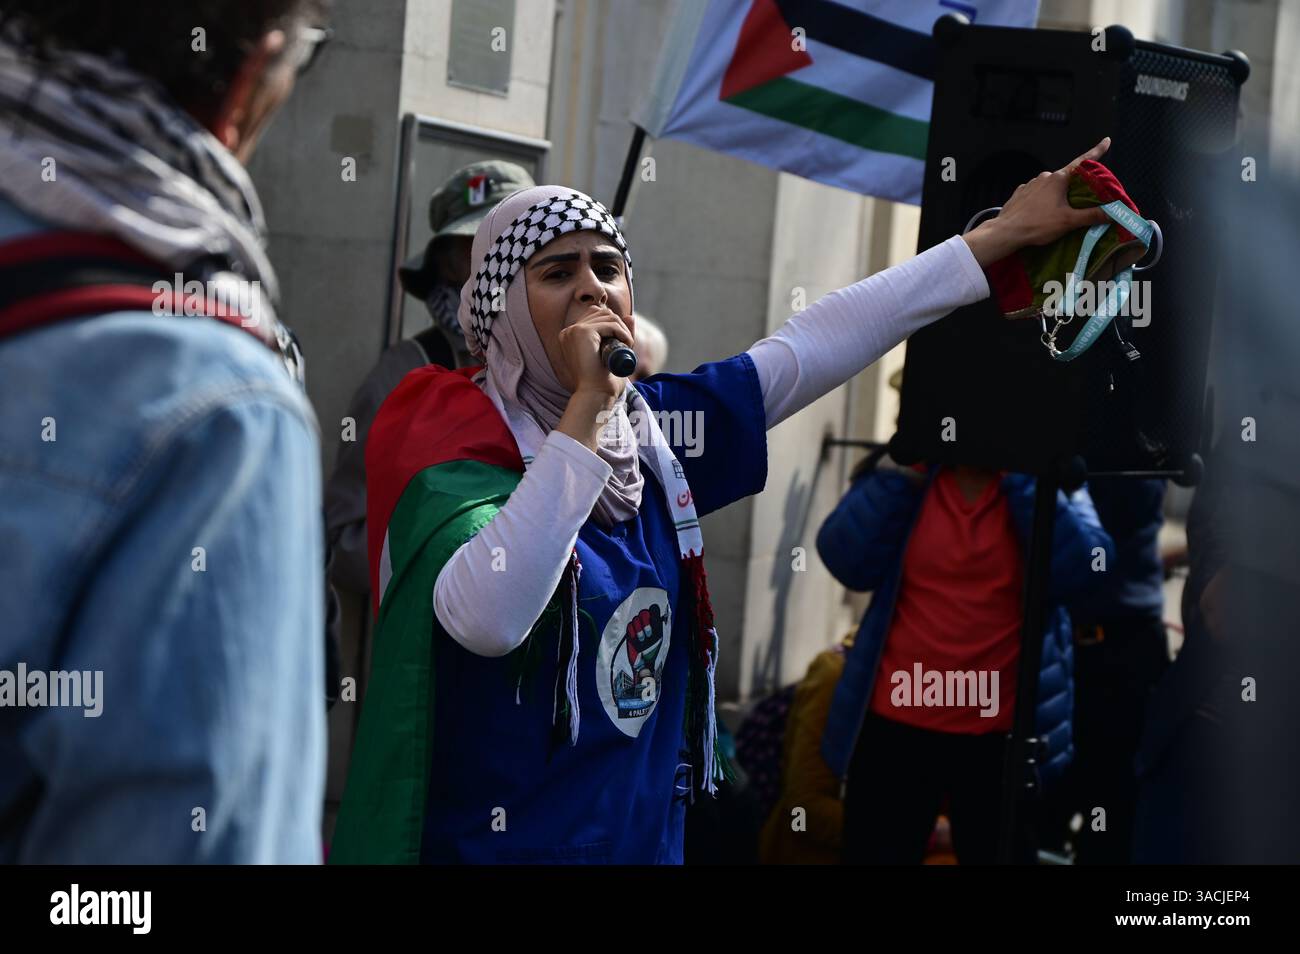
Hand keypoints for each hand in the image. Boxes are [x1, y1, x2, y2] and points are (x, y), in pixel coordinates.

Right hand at [554, 305, 635, 453]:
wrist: (595, 394)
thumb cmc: (602, 381)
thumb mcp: (613, 353)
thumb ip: (620, 334)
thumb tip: (631, 316)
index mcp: (570, 336)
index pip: (594, 314)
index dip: (612, 323)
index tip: (622, 340)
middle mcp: (569, 331)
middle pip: (601, 312)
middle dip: (618, 325)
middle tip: (626, 344)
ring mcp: (574, 330)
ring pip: (608, 317)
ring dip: (623, 329)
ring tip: (627, 346)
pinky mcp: (582, 332)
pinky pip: (610, 323)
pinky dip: (622, 332)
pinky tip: (626, 344)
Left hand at [961, 137, 1113, 268]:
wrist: (1006, 232)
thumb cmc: (1038, 225)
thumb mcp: (1069, 221)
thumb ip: (1092, 216)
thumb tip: (1113, 213)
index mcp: (1059, 178)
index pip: (1083, 162)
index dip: (1097, 151)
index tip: (1106, 141)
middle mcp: (1044, 177)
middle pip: (1067, 178)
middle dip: (1075, 187)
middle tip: (1079, 202)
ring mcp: (1030, 184)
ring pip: (1050, 186)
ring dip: (1057, 195)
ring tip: (1056, 213)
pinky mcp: (1020, 193)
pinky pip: (1036, 193)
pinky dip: (1042, 200)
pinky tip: (1041, 212)